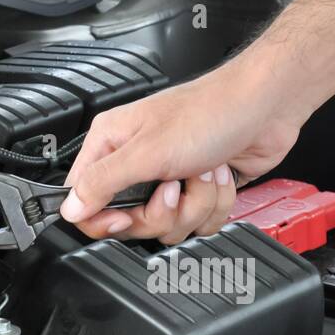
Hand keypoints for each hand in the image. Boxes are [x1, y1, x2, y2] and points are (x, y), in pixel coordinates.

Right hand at [59, 60, 303, 243]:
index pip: (86, 200)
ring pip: (169, 226)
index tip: (125, 218)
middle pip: (131, 222)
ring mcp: (170, 180)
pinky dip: (215, 204)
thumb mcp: (147, 151)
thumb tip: (70, 208)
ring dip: (196, 205)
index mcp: (113, 146)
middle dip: (162, 212)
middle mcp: (138, 164)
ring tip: (202, 171)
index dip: (104, 219)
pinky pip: (199, 223)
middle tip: (174, 186)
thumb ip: (103, 182)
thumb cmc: (210, 111)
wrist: (264, 108)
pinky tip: (219, 176)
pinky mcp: (198, 191)